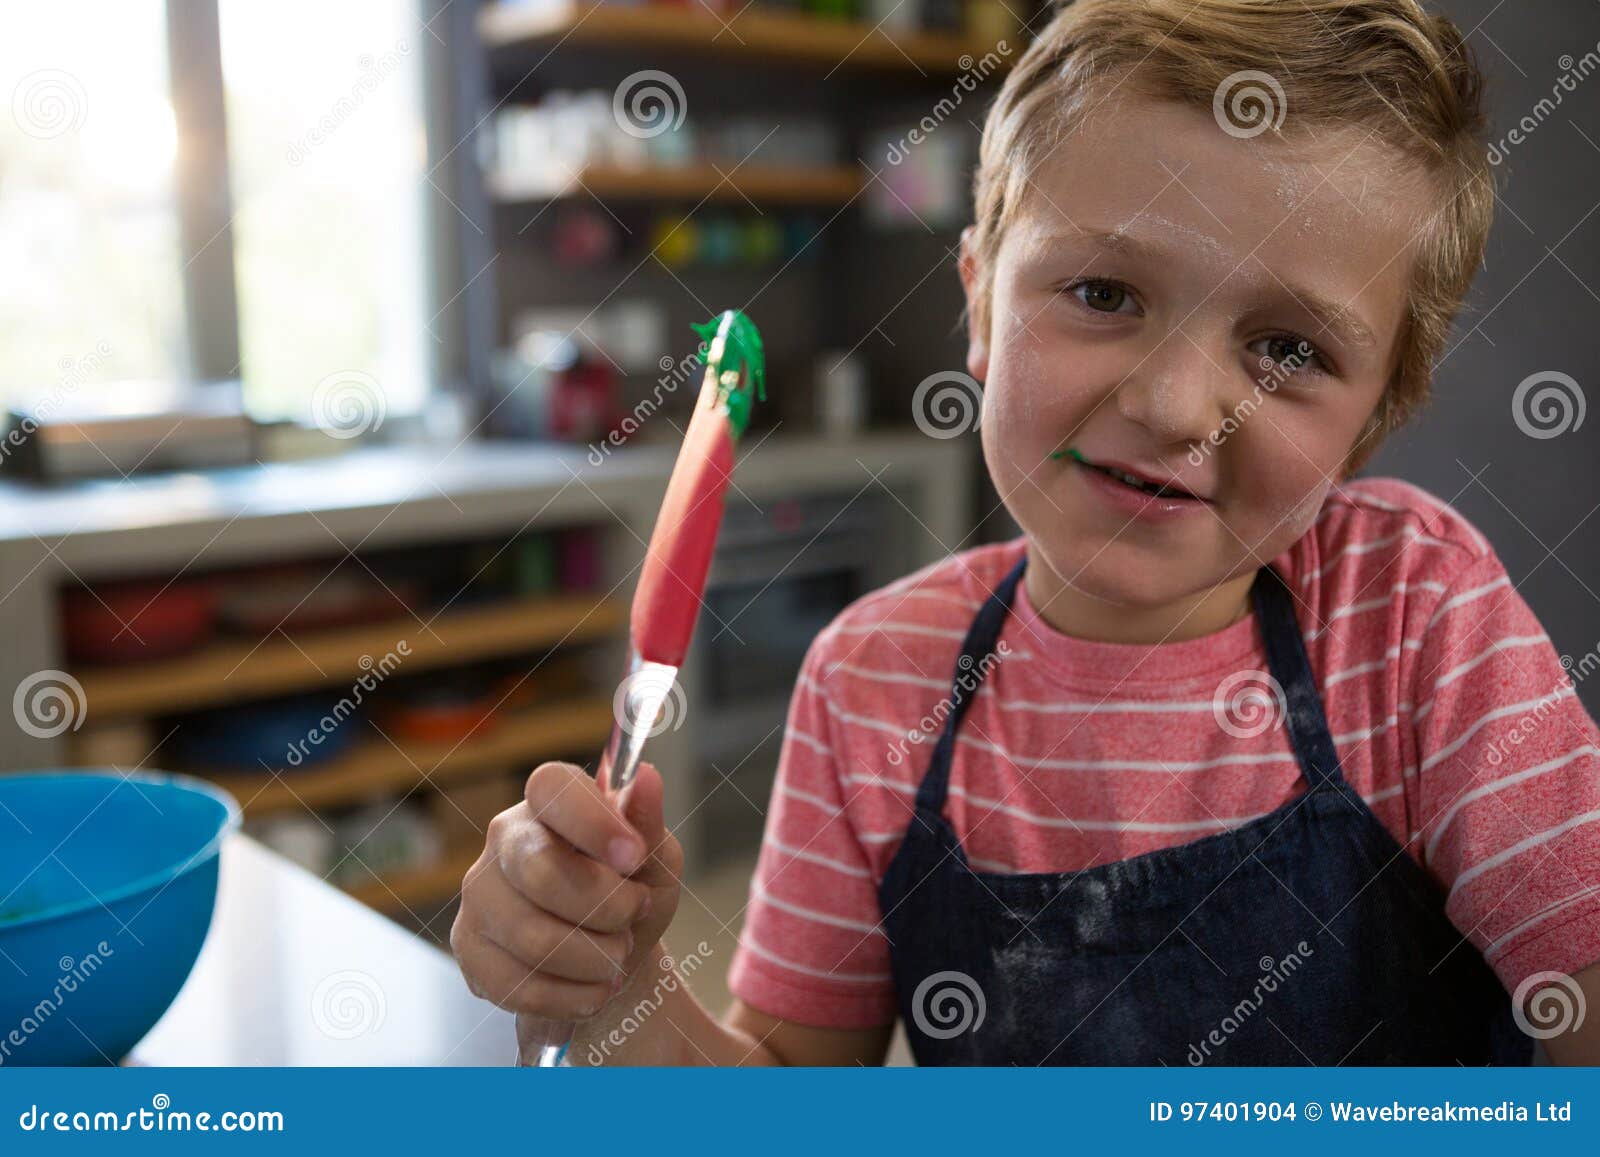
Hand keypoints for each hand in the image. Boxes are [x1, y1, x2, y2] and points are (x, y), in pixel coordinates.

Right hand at [450, 761, 682, 1039]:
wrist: (611, 959)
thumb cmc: (632, 895)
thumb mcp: (655, 859)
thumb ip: (646, 823)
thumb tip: (647, 776)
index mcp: (550, 801)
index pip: (551, 787)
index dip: (593, 822)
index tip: (635, 856)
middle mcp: (505, 838)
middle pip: (540, 870)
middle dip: (605, 907)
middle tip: (633, 917)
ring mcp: (480, 893)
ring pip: (533, 937)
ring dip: (595, 958)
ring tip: (617, 956)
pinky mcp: (469, 948)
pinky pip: (518, 984)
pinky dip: (571, 996)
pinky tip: (593, 988)